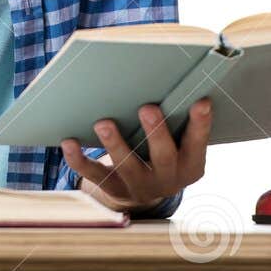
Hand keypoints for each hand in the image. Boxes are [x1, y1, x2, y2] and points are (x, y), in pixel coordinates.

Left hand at [60, 99, 211, 212]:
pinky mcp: (112, 188)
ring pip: (126, 167)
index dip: (200, 124)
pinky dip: (79, 159)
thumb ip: (178, 120)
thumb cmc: (163, 152)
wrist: (143, 194)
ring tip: (104, 123)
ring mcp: (138, 186)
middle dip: (156, 132)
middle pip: (163, 157)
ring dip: (115, 144)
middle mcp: (166, 179)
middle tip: (148, 108)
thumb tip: (168, 76)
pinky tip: (69, 141)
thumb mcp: (179, 143)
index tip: (201, 101)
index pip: (197, 144)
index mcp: (190, 165)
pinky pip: (94, 174)